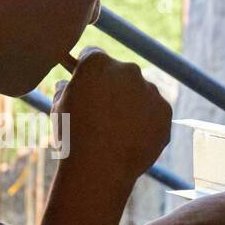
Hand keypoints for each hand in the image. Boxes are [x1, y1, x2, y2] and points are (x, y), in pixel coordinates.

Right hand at [51, 48, 171, 189]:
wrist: (100, 169)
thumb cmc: (73, 137)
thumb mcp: (59, 109)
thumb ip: (65, 90)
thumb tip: (66, 85)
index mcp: (97, 63)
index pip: (92, 55)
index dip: (87, 71)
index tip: (86, 83)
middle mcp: (127, 69)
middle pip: (120, 74)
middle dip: (113, 88)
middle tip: (102, 114)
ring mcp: (150, 89)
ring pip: (140, 93)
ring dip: (132, 106)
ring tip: (116, 133)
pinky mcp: (165, 111)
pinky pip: (155, 114)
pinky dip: (147, 124)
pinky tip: (131, 141)